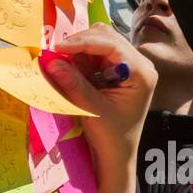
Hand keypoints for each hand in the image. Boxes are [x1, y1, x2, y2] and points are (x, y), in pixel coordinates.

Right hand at [42, 25, 157, 192]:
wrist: (117, 156)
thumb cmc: (111, 137)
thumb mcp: (92, 109)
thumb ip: (73, 84)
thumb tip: (51, 61)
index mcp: (141, 72)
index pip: (111, 44)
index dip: (82, 42)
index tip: (58, 48)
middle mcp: (139, 64)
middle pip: (106, 37)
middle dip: (79, 43)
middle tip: (55, 54)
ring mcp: (128, 66)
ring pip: (99, 42)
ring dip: (78, 50)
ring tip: (61, 64)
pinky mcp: (116, 70)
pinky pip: (96, 54)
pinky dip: (80, 58)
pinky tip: (70, 69)